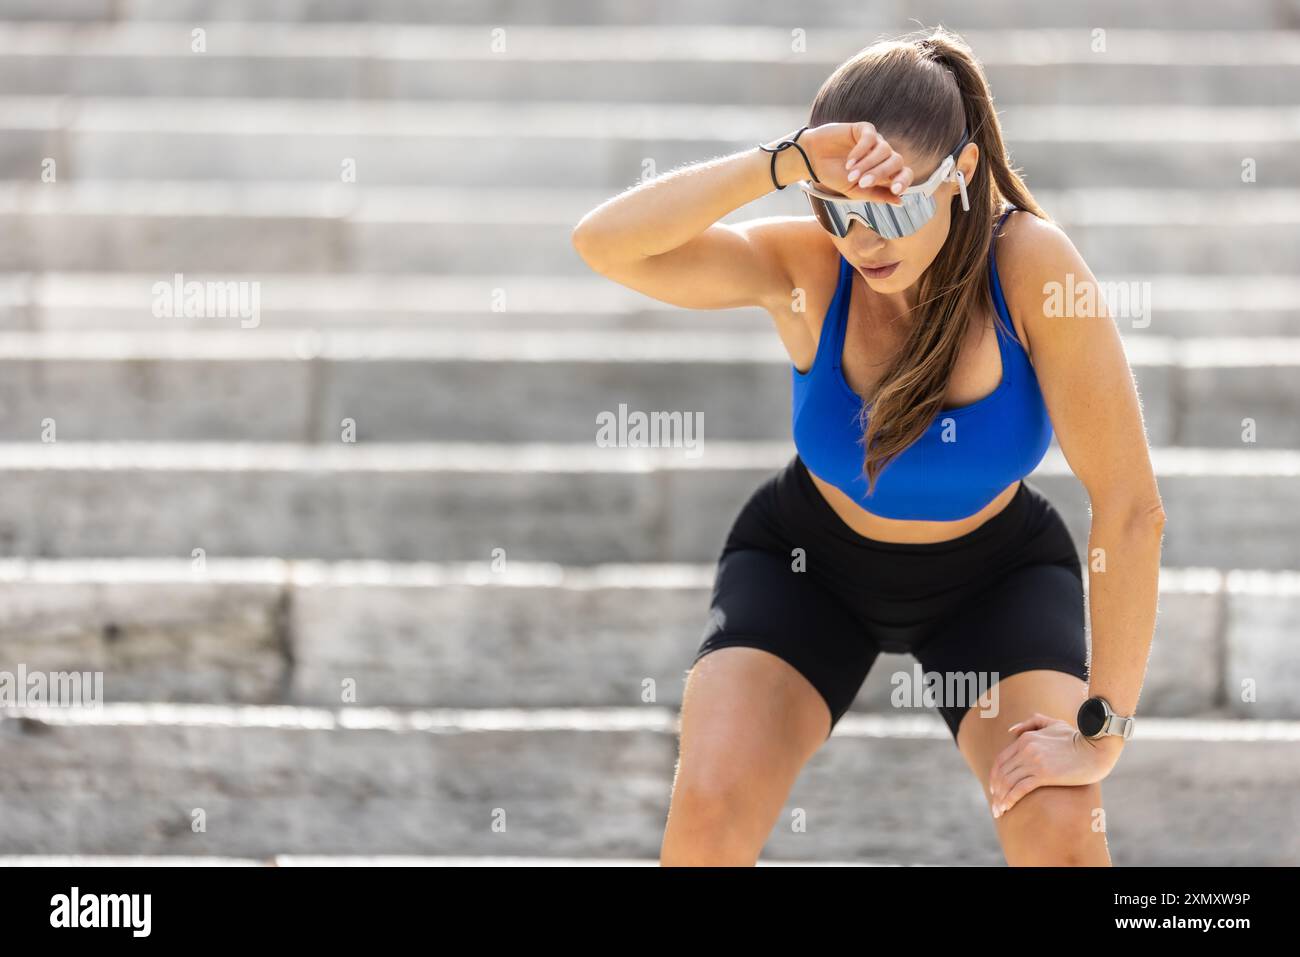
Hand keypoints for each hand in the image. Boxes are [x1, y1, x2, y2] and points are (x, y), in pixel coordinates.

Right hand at [805, 121, 912, 204]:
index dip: (904, 181)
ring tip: (851, 174)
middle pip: (896, 161)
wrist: (813, 160)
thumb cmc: (835, 176)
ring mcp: (875, 141)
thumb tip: (901, 201)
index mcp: (885, 171)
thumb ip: (877, 195)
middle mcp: (883, 155)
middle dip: (881, 173)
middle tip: (863, 183)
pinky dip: (861, 152)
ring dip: (867, 164)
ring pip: (884, 150)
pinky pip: (870, 138)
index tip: (896, 190)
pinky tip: (849, 162)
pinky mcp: (864, 129)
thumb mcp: (855, 191)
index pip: (904, 173)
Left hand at [987, 712, 1122, 818]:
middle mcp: (1026, 749)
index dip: (995, 776)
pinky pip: (1020, 788)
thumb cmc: (1078, 737)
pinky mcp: (1044, 774)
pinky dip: (1009, 799)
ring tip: (998, 811)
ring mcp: (1034, 761)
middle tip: (994, 805)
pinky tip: (1006, 808)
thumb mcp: (1053, 723)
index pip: (1001, 760)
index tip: (994, 789)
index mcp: (1026, 738)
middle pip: (1002, 772)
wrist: (1096, 748)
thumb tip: (1011, 731)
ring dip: (1000, 798)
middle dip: (996, 790)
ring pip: (1008, 782)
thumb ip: (1032, 722)